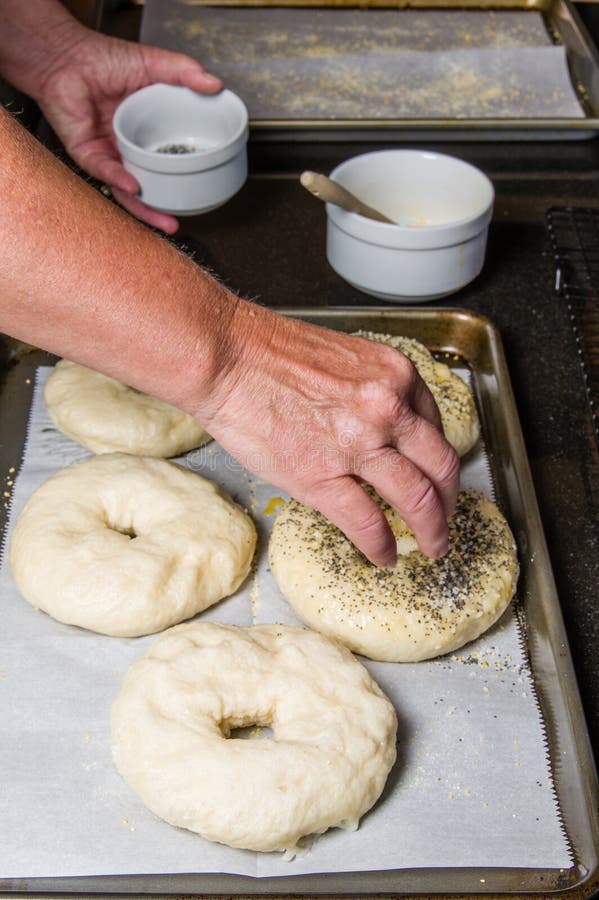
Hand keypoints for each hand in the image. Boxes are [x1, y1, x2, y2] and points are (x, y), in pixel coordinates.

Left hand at [33, 28, 221, 232]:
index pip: (166, 162)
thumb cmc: (102, 59)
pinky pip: (105, 171)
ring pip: (126, 191)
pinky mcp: (87, 153)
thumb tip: (215, 85)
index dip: (182, 177)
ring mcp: (107, 154)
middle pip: (148, 186)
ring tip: (165, 219)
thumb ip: (185, 72)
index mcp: (144, 134)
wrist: (66, 56)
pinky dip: (120, 179)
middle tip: (181, 221)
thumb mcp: (154, 64)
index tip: (200, 190)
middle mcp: (126, 149)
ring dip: (146, 208)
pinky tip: (134, 186)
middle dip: (163, 209)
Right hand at [197, 305, 459, 566]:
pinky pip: (369, 524)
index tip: (435, 476)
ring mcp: (359, 446)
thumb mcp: (344, 361)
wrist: (225, 358)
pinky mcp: (324, 479)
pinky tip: (384, 556)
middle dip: (451, 502)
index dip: (439, 460)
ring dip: (433, 531)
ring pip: (419, 500)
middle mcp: (389, 409)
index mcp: (396, 376)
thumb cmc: (269, 353)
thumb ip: (372, 393)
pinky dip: (383, 547)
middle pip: (442, 467)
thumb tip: (380, 432)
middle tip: (448, 519)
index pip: (436, 427)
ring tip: (433, 547)